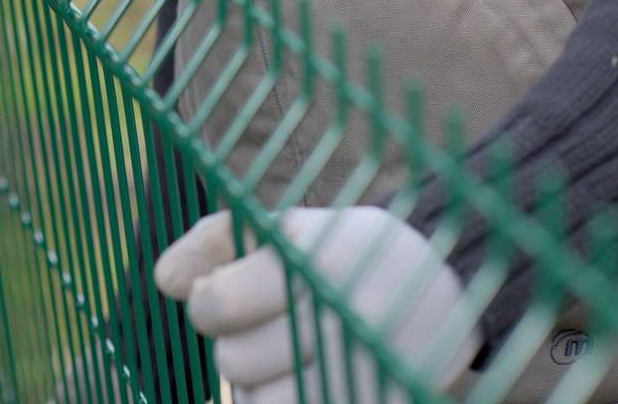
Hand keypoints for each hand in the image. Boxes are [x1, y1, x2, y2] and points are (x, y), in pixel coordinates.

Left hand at [154, 207, 481, 402]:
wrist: (454, 302)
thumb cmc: (353, 258)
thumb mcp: (296, 229)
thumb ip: (220, 242)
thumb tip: (163, 280)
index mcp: (322, 258)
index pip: (216, 302)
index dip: (210, 302)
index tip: (227, 295)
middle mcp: (347, 318)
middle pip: (233, 360)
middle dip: (241, 345)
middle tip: (278, 329)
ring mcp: (365, 374)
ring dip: (264, 388)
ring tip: (298, 362)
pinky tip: (307, 384)